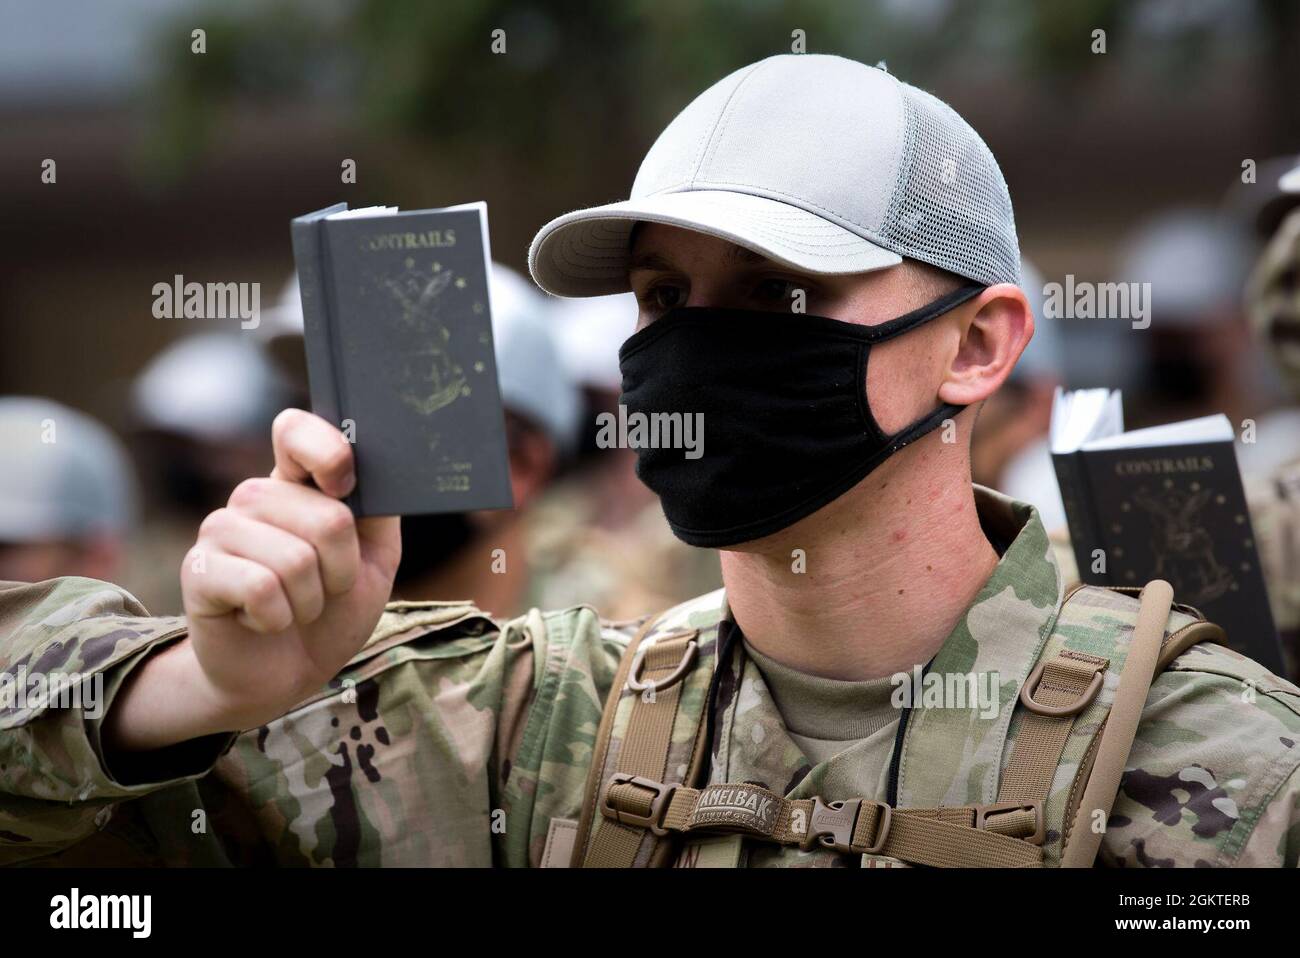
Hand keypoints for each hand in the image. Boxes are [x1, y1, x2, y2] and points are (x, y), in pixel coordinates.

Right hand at [106, 409, 400, 749]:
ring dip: (312, 601)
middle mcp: (254, 497)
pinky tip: (264, 621)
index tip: (346, 485)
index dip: (326, 450)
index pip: (295, 430)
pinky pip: (262, 588)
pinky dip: (279, 618)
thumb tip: (385, 470)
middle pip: (328, 517)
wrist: (285, 675)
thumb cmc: (332, 610)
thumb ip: (379, 512)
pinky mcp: (198, 571)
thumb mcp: (374, 559)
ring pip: (297, 559)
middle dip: (343, 570)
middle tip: (325, 589)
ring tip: (295, 607)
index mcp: (297, 484)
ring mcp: (220, 530)